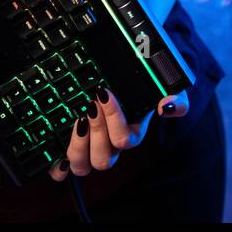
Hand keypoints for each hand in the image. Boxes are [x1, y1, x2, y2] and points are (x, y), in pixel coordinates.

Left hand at [49, 87, 188, 180]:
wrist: (125, 64)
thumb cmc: (141, 75)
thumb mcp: (162, 80)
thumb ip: (175, 95)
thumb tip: (167, 107)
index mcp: (132, 132)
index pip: (125, 140)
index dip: (113, 120)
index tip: (104, 91)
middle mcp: (111, 144)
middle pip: (103, 158)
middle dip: (96, 130)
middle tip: (90, 103)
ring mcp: (90, 146)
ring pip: (83, 166)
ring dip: (78, 145)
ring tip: (77, 119)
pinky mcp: (72, 144)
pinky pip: (64, 168)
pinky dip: (58, 165)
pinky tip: (55, 152)